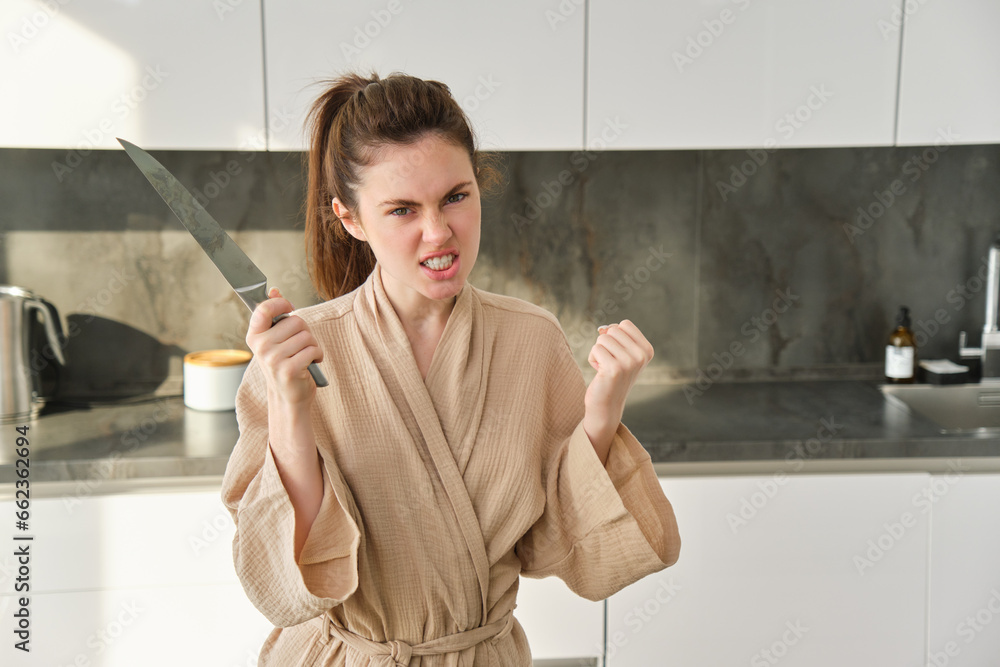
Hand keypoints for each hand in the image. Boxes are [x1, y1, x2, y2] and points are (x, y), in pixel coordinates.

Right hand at [245, 287, 323, 407]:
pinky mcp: (289, 369)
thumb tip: (274, 290)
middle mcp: (261, 347)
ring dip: (313, 345)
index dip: (280, 303)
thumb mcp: (275, 339)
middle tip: (300, 345)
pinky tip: (311, 363)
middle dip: (305, 331)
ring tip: (305, 355)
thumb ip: (274, 315)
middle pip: (295, 321)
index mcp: (254, 336)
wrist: (289, 396)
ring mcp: (273, 359)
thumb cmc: (284, 364)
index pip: (263, 309)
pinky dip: (318, 355)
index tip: (289, 308)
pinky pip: (313, 349)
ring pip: (306, 336)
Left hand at [583, 320, 653, 448]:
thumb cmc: (612, 375)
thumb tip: (603, 328)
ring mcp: (629, 362)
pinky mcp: (614, 369)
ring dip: (598, 351)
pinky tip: (600, 372)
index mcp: (647, 350)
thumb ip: (616, 335)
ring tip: (605, 367)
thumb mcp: (621, 352)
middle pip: (613, 330)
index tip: (617, 353)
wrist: (606, 404)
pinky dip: (592, 358)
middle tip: (609, 361)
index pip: (625, 324)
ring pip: (603, 338)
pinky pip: (596, 348)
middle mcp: (641, 356)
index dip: (614, 335)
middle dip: (605, 344)